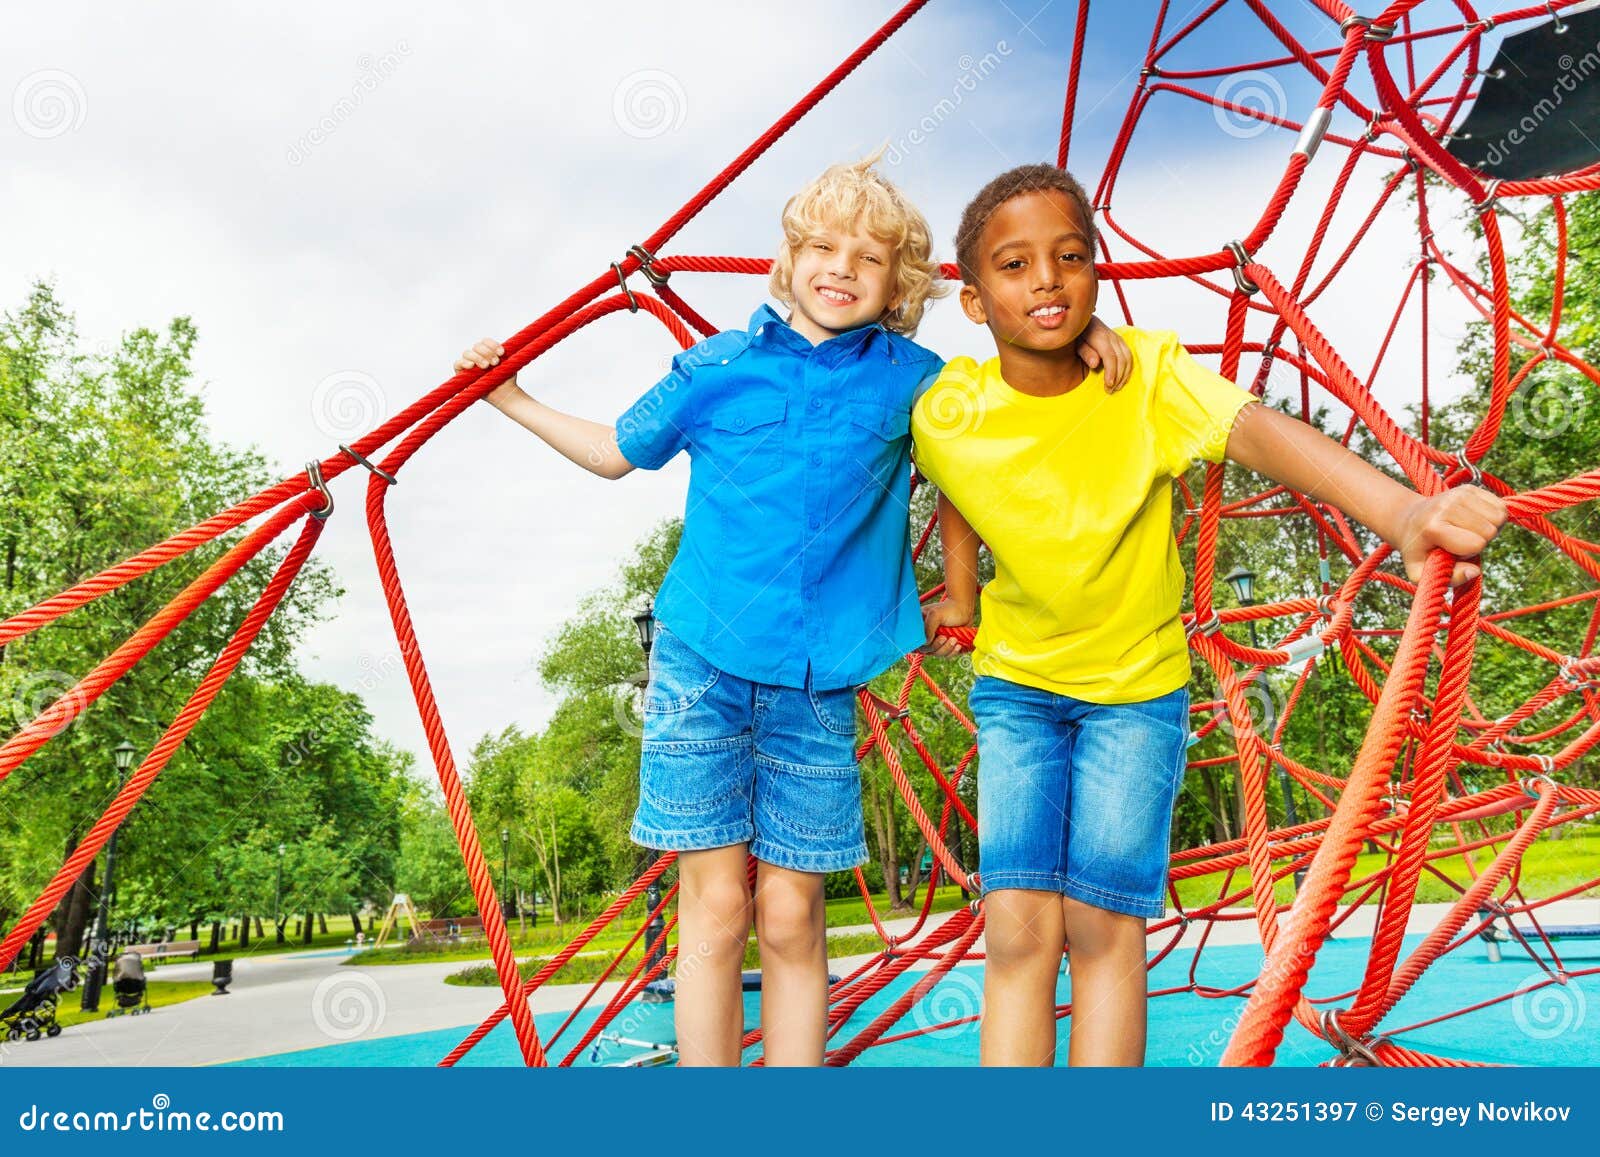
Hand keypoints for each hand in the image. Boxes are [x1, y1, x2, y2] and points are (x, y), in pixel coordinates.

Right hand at [455, 338, 519, 404]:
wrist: (504, 394)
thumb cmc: (506, 378)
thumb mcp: (509, 364)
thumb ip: (503, 354)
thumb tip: (501, 348)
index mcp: (488, 351)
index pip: (485, 341)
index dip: (492, 344)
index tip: (502, 353)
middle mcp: (477, 356)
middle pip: (477, 346)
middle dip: (487, 352)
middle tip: (496, 362)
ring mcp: (468, 364)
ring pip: (467, 353)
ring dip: (477, 357)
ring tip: (486, 366)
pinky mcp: (461, 373)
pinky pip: (457, 364)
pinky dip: (463, 362)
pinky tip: (471, 365)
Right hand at [921, 598, 973, 658]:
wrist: (964, 609)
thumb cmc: (949, 609)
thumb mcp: (935, 615)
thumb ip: (928, 628)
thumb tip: (925, 643)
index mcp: (919, 627)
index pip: (913, 641)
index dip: (919, 644)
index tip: (930, 638)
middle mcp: (926, 636)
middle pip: (925, 650)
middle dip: (936, 645)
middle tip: (944, 637)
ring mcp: (936, 642)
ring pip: (936, 653)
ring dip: (946, 648)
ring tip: (954, 639)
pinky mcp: (946, 646)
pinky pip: (946, 655)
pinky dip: (952, 652)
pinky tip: (958, 645)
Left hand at [1076, 315, 1132, 392]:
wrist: (1085, 322)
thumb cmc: (1079, 335)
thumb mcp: (1076, 344)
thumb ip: (1086, 353)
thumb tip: (1095, 364)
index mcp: (1100, 337)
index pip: (1110, 356)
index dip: (1111, 372)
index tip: (1108, 385)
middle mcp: (1112, 337)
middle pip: (1121, 359)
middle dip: (1118, 377)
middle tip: (1110, 390)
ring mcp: (1118, 339)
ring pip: (1128, 358)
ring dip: (1124, 375)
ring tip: (1116, 388)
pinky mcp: (1122, 342)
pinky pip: (1129, 357)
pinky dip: (1127, 370)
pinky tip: (1121, 379)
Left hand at [1391, 486, 1507, 585]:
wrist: (1409, 520)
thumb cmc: (1417, 550)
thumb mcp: (1421, 573)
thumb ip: (1449, 578)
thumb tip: (1474, 571)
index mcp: (1432, 527)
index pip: (1475, 544)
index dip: (1468, 554)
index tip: (1452, 551)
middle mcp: (1446, 506)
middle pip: (1489, 531)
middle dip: (1480, 541)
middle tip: (1460, 541)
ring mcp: (1458, 494)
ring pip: (1499, 517)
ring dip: (1488, 529)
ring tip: (1467, 531)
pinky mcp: (1469, 488)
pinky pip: (1501, 506)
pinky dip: (1494, 517)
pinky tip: (1475, 521)